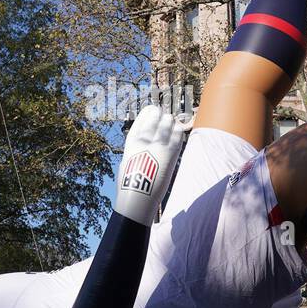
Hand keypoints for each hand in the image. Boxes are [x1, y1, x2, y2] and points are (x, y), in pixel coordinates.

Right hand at [114, 105, 183, 225]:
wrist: (139, 197)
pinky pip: (177, 136)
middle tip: (164, 116)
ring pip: (168, 124)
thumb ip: (136, 151)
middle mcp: (144, 140)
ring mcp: (158, 146)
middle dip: (161, 116)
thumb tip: (145, 146)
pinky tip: (178, 130)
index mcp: (132, 142)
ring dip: (171, 122)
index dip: (149, 113)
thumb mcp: (127, 162)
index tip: (153, 110)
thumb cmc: (130, 185)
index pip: (142, 120)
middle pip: (156, 118)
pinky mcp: (170, 154)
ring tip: (171, 122)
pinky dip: (178, 131)